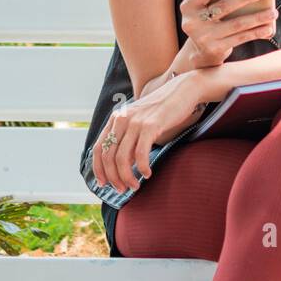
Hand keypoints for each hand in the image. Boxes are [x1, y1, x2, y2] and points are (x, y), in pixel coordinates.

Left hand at [92, 68, 210, 193]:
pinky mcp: (150, 126)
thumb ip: (128, 138)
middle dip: (113, 177)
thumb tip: (123, 164)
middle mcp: (121, 119)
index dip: (98, 169)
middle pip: (108, 156)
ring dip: (126, 177)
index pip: (99, 148)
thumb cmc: (162, 110)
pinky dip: (142, 168)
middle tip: (122, 189)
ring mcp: (135, 122)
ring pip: (121, 158)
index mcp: (116, 119)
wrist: (182, 91)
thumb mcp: (139, 121)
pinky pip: (140, 154)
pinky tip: (147, 174)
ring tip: (135, 186)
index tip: (103, 184)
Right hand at [179, 0, 278, 67]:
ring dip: (257, 17)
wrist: (201, 51)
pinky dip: (256, 32)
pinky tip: (268, 28)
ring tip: (272, 12)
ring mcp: (204, 37)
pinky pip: (240, 38)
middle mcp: (192, 22)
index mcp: (188, 6)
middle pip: (223, 7)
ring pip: (236, 24)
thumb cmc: (209, 20)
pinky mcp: (216, 49)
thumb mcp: (205, 7)